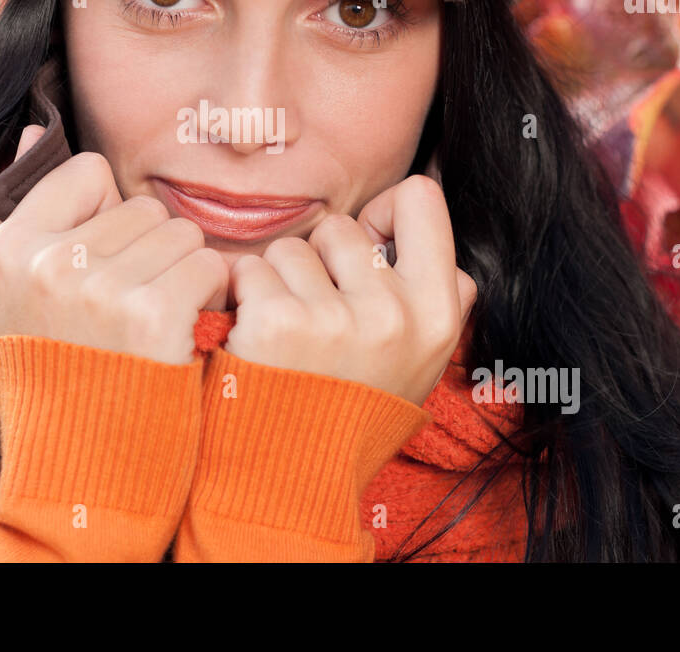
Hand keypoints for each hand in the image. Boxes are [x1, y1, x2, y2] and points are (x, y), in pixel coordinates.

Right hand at [0, 125, 229, 364]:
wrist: (80, 476)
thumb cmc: (59, 379)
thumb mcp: (19, 298)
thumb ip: (29, 213)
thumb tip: (35, 131)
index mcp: (10, 251)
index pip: (90, 172)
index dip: (113, 216)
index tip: (108, 265)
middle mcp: (48, 263)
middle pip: (146, 208)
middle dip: (155, 253)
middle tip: (135, 310)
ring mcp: (99, 289)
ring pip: (185, 236)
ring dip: (186, 277)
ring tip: (157, 326)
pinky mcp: (151, 318)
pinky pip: (209, 268)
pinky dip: (210, 302)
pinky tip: (184, 338)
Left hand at [223, 175, 476, 406]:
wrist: (296, 481)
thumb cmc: (356, 407)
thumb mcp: (422, 358)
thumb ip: (435, 292)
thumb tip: (414, 221)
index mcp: (437, 313)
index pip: (419, 198)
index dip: (384, 213)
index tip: (367, 245)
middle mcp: (393, 312)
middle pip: (340, 227)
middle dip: (320, 261)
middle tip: (317, 319)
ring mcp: (335, 318)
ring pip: (290, 247)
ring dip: (278, 282)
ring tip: (288, 337)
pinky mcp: (277, 324)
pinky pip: (249, 270)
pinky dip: (243, 299)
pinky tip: (255, 340)